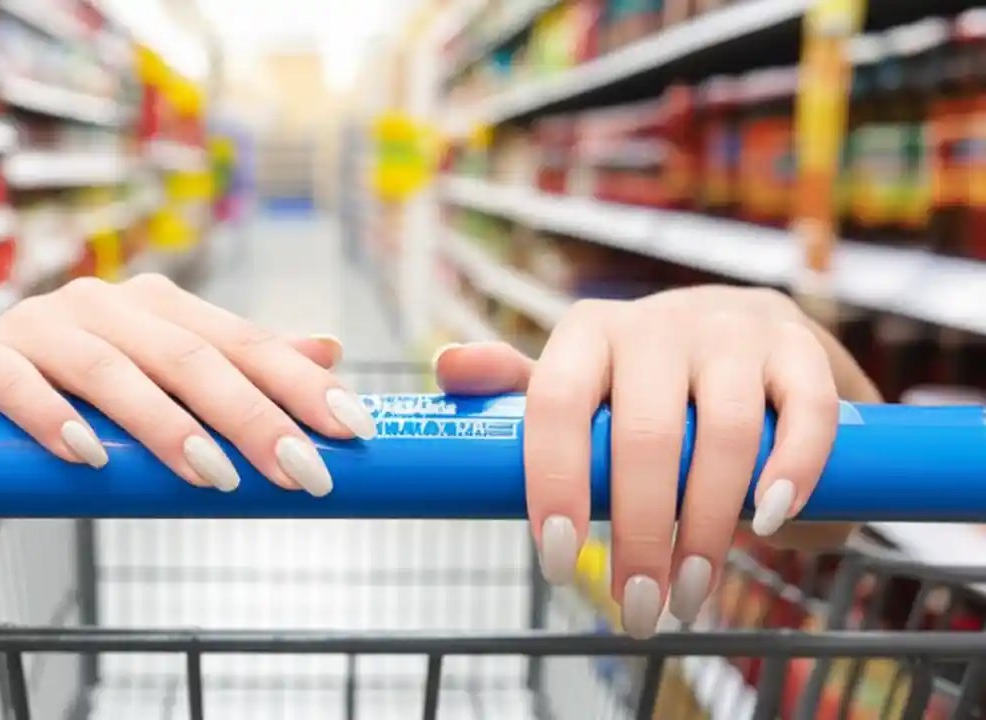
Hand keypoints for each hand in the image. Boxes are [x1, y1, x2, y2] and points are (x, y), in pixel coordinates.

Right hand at [0, 274, 375, 495]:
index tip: (353, 432)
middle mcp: (104, 303)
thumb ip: (238, 364)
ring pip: (111, 371)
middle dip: (252, 418)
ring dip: (165, 427)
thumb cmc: (78, 394)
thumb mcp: (161, 378)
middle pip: (188, 359)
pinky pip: (17, 384)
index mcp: (157, 305)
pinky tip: (86, 457)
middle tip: (303, 474)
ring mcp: (38, 324)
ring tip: (215, 478)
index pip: (242, 342)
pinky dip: (52, 418)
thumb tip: (330, 348)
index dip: (300, 385)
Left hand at [435, 286, 857, 637]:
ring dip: (709, 529)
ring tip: (690, 594)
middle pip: (645, 434)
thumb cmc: (644, 386)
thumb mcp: (579, 387)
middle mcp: (659, 322)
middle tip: (636, 610)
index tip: (561, 563)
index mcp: (589, 331)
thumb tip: (447, 367)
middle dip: (638, 535)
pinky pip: (806, 411)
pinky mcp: (800, 345)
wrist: (746, 343)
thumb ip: (519, 391)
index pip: (557, 404)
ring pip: (727, 433)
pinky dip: (791, 473)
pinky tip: (770, 524)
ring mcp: (734, 329)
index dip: (555, 486)